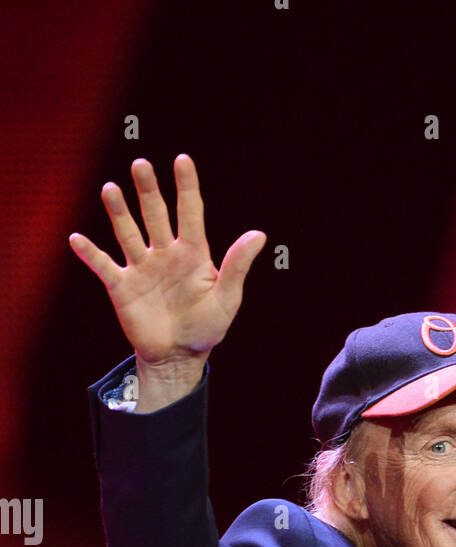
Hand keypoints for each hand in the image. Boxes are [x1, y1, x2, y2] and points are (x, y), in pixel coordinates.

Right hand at [69, 154, 265, 367]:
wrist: (179, 357)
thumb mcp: (227, 298)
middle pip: (155, 215)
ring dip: (118, 212)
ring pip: (128, 233)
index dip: (187, 187)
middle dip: (148, 190)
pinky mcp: (123, 287)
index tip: (182, 160)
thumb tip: (259, 235)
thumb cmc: (207, 327)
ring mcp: (142, 268)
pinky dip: (90, 253)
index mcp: (193, 253)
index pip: (190, 212)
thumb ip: (237, 266)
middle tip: (141, 164)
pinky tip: (76, 238)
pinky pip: (104, 266)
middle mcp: (165, 254)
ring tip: (110, 189)